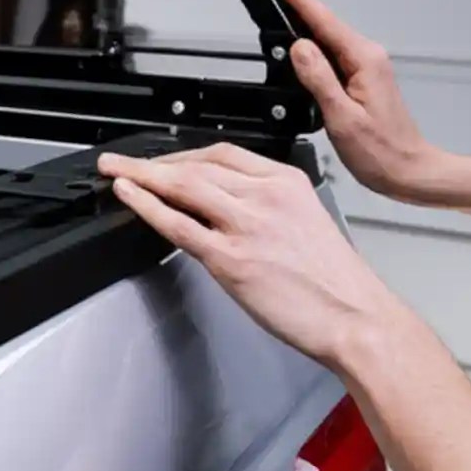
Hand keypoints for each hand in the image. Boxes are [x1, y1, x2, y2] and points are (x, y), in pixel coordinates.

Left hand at [98, 143, 402, 365]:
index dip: (184, 154)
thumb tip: (226, 210)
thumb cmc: (336, 282)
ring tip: (115, 172)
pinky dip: (147, 205)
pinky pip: (179, 224)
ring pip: (184, 186)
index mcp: (287, 182)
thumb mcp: (306, 223)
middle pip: (197, 165)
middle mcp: (266, 196)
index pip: (224, 153)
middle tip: (123, 161)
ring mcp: (247, 225)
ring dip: (142, 175)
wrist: (355, 316)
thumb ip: (267, 209)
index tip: (164, 159)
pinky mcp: (233, 258)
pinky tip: (129, 196)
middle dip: (154, 162)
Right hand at [272, 0, 444, 201]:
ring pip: (328, 42)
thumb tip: (299, 48)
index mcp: (364, 60)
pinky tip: (301, 56)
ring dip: (304, 30)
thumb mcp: (342, 117)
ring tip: (279, 17)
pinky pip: (334, 58)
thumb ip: (319, 79)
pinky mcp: (364, 80)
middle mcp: (368, 58)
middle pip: (324, 25)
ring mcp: (367, 68)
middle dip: (296, 6)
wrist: (409, 171)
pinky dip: (314, 53)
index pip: (323, 20)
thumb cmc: (382, 152)